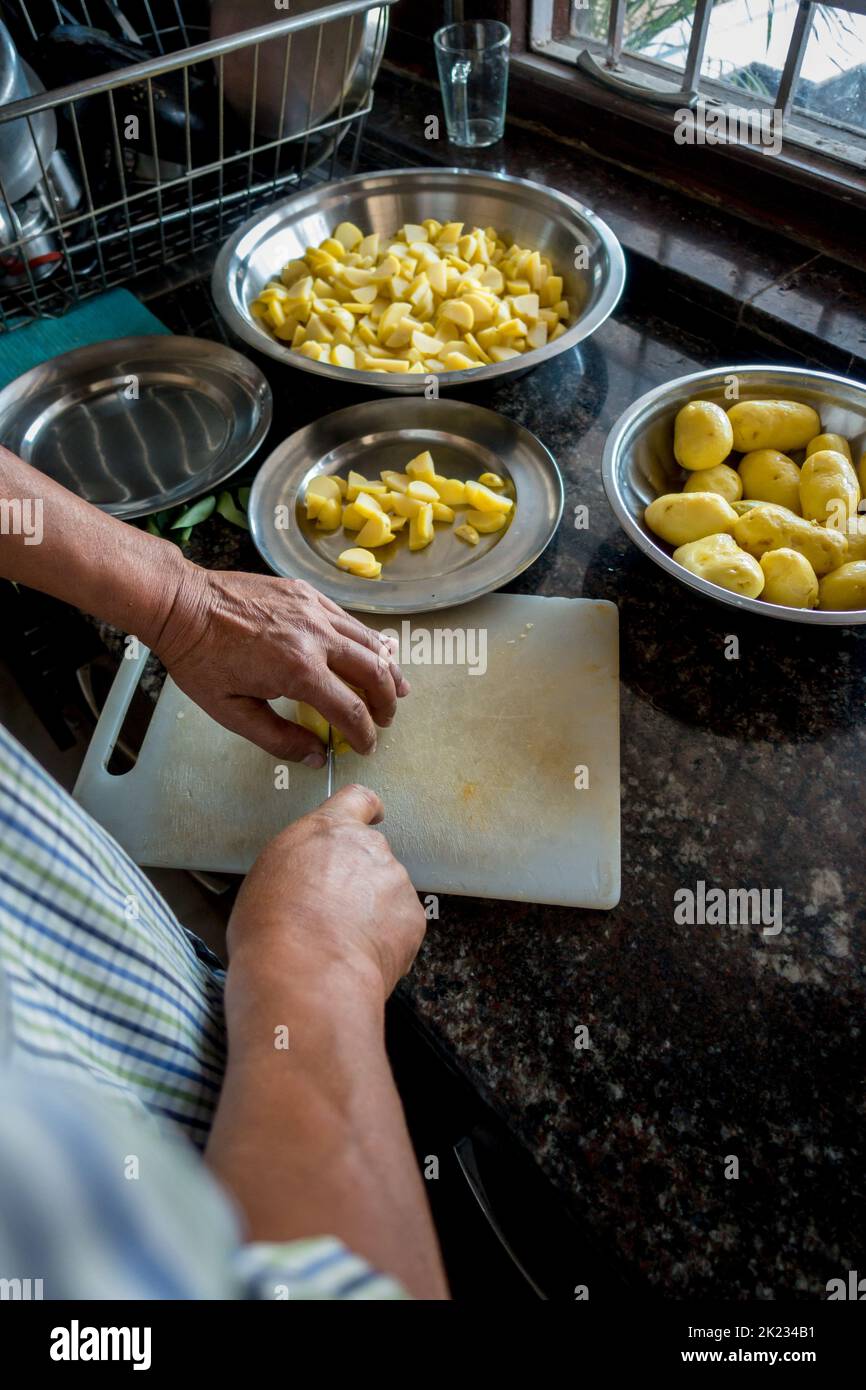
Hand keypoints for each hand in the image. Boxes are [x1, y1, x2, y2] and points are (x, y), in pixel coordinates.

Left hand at [153, 563, 408, 762]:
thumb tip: (316, 756)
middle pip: (374, 672)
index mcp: (299, 670)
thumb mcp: (231, 711)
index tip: (365, 747)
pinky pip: (350, 620)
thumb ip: (278, 738)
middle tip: (384, 721)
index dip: (364, 735)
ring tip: (396, 688)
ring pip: (370, 642)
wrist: (182, 603)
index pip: (351, 710)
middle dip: (386, 702)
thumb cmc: (200, 658)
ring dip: (388, 669)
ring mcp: (315, 610)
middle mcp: (316, 637)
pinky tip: (370, 653)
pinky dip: (367, 641)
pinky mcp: (308, 594)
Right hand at [227, 783, 426, 1001]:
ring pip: (387, 893)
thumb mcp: (267, 877)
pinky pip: (401, 925)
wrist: (305, 972)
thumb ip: (299, 865)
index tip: (371, 814)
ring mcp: (395, 881)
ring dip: (372, 911)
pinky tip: (359, 955)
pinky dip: (387, 939)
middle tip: (332, 912)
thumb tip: (300, 883)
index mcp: (327, 829)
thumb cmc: (272, 929)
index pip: (357, 799)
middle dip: (358, 880)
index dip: (366, 809)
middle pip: (370, 856)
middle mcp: (367, 847)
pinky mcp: (413, 916)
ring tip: (340, 942)